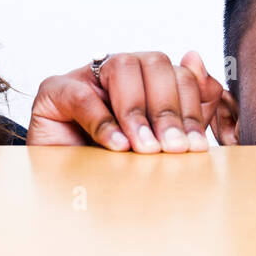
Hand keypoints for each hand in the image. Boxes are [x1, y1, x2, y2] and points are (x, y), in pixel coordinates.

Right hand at [26, 50, 222, 151]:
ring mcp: (85, 75)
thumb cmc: (113, 165)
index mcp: (146, 78)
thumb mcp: (159, 141)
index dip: (191, 108)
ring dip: (138, 111)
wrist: (67, 191)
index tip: (195, 146)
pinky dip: (103, 121)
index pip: (178, 74)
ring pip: (122, 66)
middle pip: (155, 63)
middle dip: (168, 109)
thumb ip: (188, 108)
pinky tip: (116, 146)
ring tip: (144, 148)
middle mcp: (117, 70)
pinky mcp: (54, 90)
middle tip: (173, 148)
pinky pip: (82, 95)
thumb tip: (201, 69)